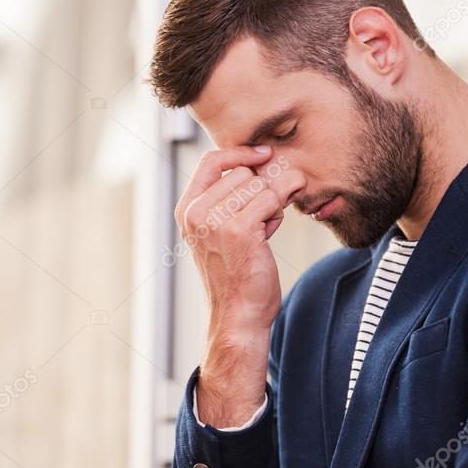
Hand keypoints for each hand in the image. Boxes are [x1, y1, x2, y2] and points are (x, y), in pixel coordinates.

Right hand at [175, 145, 286, 426]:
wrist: (237, 316)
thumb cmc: (234, 276)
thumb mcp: (220, 232)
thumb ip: (230, 200)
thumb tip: (263, 164)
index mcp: (187, 210)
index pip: (212, 160)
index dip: (241, 152)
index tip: (264, 154)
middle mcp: (196, 213)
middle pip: (242, 172)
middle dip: (262, 187)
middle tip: (266, 214)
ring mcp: (216, 221)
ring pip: (260, 184)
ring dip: (274, 200)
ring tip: (267, 226)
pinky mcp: (240, 229)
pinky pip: (271, 198)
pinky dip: (281, 206)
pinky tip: (274, 227)